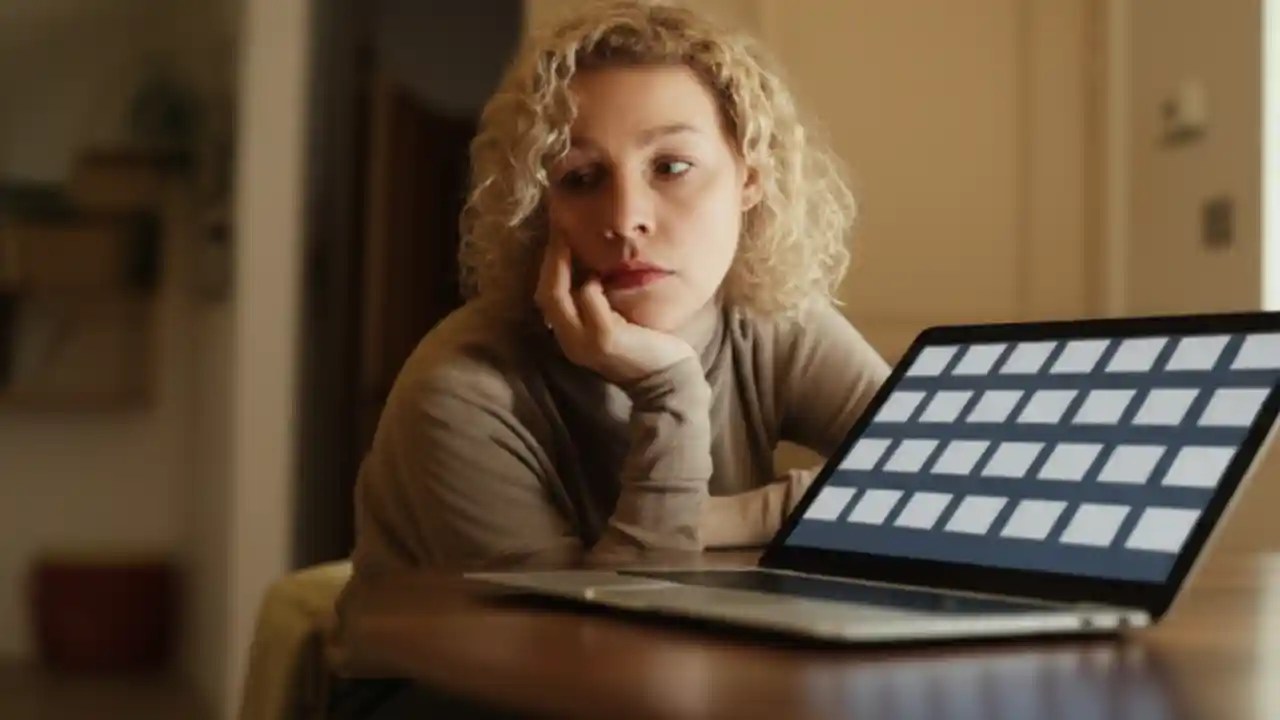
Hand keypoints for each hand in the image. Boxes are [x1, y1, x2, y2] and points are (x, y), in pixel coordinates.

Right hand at [535, 233, 696, 384]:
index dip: (549, 269)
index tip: (557, 240)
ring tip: (571, 242)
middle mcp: (571, 342)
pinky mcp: (605, 336)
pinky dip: (592, 283)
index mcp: (571, 339)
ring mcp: (585, 341)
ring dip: (565, 265)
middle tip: (559, 233)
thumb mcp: (613, 327)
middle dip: (551, 261)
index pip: (547, 299)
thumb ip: (597, 307)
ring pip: (560, 295)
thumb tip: (591, 272)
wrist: (668, 381)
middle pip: (546, 294)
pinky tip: (603, 274)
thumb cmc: (646, 348)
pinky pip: (589, 297)